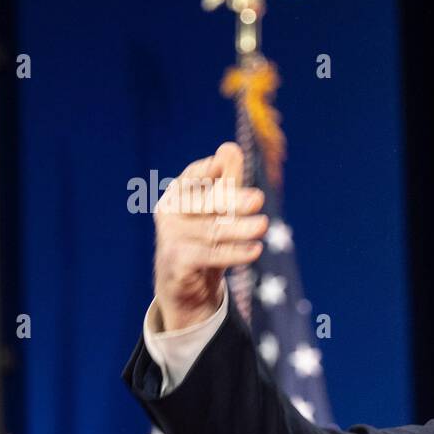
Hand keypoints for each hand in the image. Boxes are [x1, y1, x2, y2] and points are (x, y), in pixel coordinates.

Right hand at [153, 141, 267, 330]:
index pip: (192, 177)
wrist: (186, 286)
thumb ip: (226, 181)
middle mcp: (170, 213)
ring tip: (264, 225)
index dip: (205, 171)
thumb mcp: (217, 209)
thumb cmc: (204, 238)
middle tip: (259, 199)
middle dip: (232, 201)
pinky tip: (255, 251)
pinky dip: (233, 254)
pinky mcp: (178, 262)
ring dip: (240, 229)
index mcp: (178, 194)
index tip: (222, 163)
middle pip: (205, 204)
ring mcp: (170, 238)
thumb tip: (231, 147)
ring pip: (211, 231)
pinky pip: (209, 256)